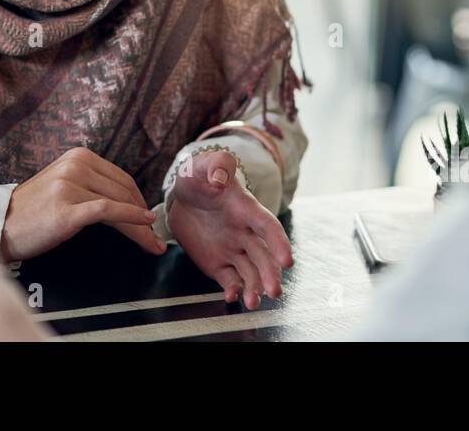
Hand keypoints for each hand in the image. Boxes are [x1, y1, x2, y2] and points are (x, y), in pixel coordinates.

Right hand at [0, 147, 166, 262]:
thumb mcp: (64, 184)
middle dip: (144, 215)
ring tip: (153, 242)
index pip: (121, 178)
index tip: (149, 218)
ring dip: (141, 226)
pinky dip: (130, 218)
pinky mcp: (67, 209)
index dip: (140, 200)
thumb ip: (91, 184)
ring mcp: (70, 185)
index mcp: (78, 156)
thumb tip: (129, 201)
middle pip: (124, 191)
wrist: (2, 226)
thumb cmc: (34, 211)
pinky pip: (107, 211)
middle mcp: (76, 165)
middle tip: (157, 236)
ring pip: (119, 203)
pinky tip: (144, 225)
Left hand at [167, 149, 293, 309]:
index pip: (267, 226)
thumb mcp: (203, 164)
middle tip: (275, 291)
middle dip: (270, 274)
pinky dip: (232, 289)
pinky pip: (228, 279)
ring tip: (252, 303)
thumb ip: (215, 165)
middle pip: (263, 256)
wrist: (180, 195)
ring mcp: (232, 249)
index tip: (288, 260)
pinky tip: (231, 297)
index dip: (279, 243)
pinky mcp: (217, 263)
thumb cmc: (198, 176)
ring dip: (254, 287)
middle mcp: (244, 232)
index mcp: (246, 209)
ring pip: (250, 272)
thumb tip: (220, 177)